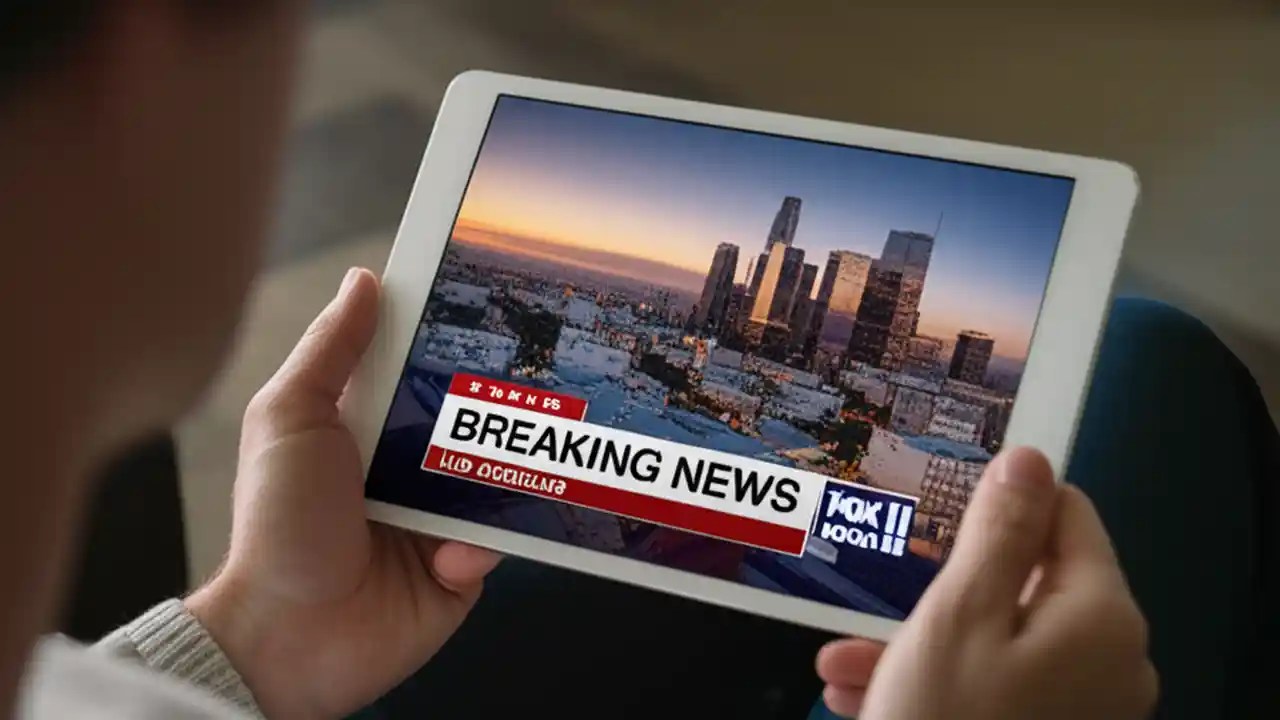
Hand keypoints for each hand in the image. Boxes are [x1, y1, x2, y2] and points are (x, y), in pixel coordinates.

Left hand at [187, 268, 499, 718]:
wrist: (288, 636)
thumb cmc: (278, 524)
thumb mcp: (291, 419)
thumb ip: (330, 350)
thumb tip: (365, 279)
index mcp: (367, 427)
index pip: (421, 369)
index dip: (451, 339)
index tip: (492, 304)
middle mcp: (407, 468)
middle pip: (470, 420)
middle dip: (499, 404)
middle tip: (540, 377)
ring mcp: (436, 519)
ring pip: (495, 479)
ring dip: (500, 477)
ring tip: (514, 465)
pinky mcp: (460, 570)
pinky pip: (496, 542)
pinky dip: (479, 545)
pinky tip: (449, 553)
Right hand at [816, 447, 1156, 718]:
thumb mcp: (958, 615)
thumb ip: (998, 532)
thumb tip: (1029, 459)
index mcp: (1101, 615)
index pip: (1067, 513)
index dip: (1000, 503)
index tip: (938, 512)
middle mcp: (1110, 660)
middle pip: (1026, 584)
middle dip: (940, 587)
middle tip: (878, 597)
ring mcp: (1085, 709)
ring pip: (996, 644)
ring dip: (918, 642)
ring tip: (845, 660)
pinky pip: (994, 692)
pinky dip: (934, 684)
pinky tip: (862, 694)